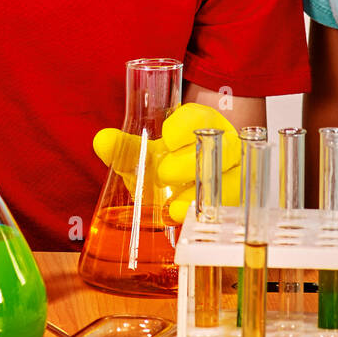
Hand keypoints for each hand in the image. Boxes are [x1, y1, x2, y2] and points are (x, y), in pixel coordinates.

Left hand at [91, 102, 242, 221]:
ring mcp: (235, 178)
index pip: (202, 117)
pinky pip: (228, 211)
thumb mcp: (147, 157)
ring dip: (199, 192)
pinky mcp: (234, 206)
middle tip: (163, 173)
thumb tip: (102, 140)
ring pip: (231, 181)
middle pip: (223, 148)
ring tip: (171, 206)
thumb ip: (126, 149)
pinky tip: (179, 219)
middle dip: (190, 162)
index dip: (187, 125)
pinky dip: (202, 215)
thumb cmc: (169, 166)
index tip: (167, 138)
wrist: (188, 195)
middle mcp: (225, 150)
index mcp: (204, 127)